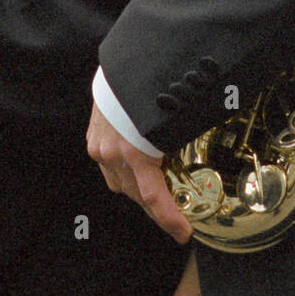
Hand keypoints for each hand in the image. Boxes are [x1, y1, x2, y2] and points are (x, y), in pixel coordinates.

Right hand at [87, 100, 190, 242]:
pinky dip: (124, 172)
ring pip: (121, 185)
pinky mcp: (93, 138)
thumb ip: (179, 144)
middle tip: (177, 219)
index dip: (170, 220)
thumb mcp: (173, 119)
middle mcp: (114, 153)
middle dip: (158, 208)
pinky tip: (137, 168)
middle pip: (137, 196)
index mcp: (136, 152)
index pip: (154, 198)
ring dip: (140, 190)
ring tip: (160, 191)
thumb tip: (201, 158)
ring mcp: (100, 147)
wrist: (125, 61)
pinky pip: (110, 168)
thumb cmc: (152, 87)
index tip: (183, 234)